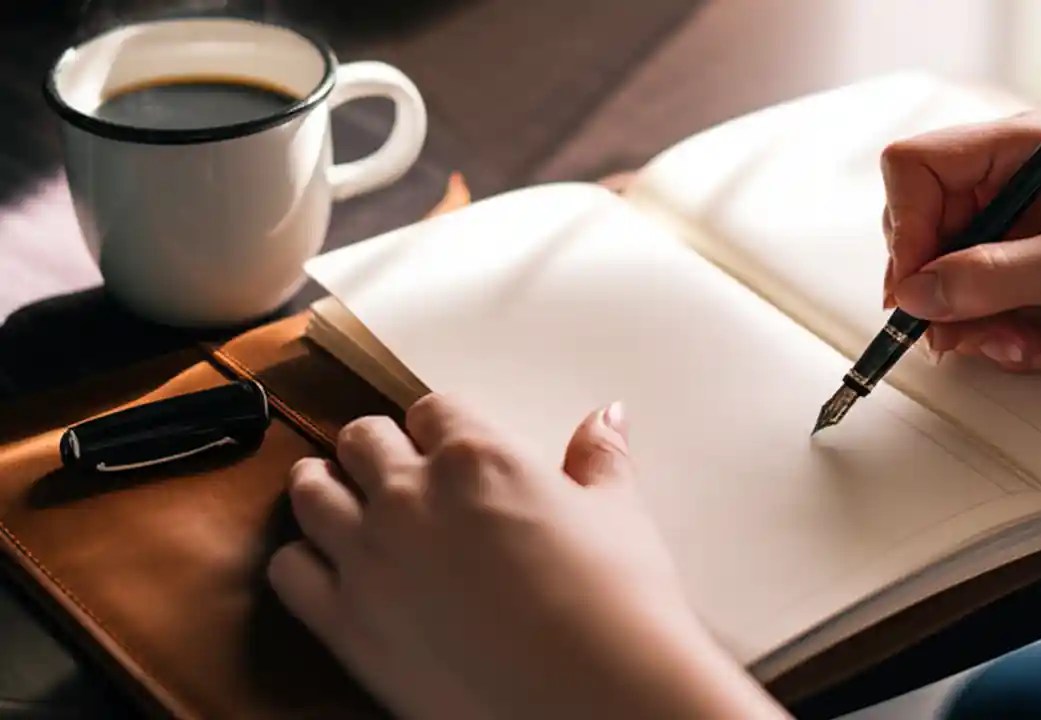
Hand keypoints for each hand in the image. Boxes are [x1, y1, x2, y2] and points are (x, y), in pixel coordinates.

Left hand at [268, 395, 784, 719]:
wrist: (598, 700)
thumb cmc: (617, 608)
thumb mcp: (618, 515)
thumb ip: (599, 458)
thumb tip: (607, 418)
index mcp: (477, 458)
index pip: (433, 410)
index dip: (440, 424)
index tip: (446, 442)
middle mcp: (411, 496)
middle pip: (363, 439)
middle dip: (378, 447)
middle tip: (394, 467)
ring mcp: (370, 558)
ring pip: (311, 491)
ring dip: (327, 486)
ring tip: (344, 497)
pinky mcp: (346, 624)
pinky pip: (289, 569)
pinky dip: (302, 558)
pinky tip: (329, 565)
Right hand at [881, 111, 1040, 370]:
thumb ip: (989, 277)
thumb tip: (913, 294)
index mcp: (1020, 150)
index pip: (916, 168)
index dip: (906, 224)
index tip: (917, 280)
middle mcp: (1008, 189)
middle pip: (917, 232)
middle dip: (936, 290)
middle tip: (955, 328)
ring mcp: (1013, 240)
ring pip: (939, 285)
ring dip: (970, 327)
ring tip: (1020, 346)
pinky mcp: (1023, 285)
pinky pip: (971, 315)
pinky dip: (994, 341)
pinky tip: (1038, 349)